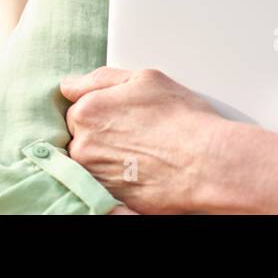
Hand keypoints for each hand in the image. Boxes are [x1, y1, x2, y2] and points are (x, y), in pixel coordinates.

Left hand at [59, 67, 226, 214]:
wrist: (206, 163)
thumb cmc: (182, 119)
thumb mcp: (145, 79)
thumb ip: (101, 79)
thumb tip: (71, 86)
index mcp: (87, 111)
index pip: (77, 107)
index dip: (102, 108)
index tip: (123, 114)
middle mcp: (83, 145)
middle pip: (80, 136)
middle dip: (101, 133)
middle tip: (137, 133)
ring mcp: (93, 176)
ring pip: (91, 161)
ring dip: (108, 157)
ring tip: (142, 152)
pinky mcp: (107, 198)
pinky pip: (103, 184)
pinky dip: (117, 177)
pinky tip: (141, 170)